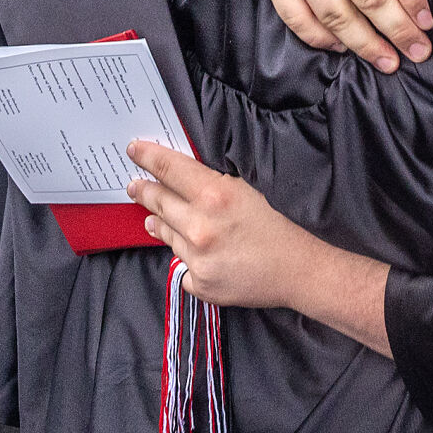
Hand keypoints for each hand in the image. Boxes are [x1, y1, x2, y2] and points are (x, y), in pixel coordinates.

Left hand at [126, 141, 320, 309]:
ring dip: (159, 223)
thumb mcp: (248, 190)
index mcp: (215, 195)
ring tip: (154, 218)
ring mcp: (196, 257)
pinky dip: (188, 259)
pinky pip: (181, 266)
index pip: (169, 168)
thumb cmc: (279, 225)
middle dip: (144, 191)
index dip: (147, 156)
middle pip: (158, 200)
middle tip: (134, 186)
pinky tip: (202, 256)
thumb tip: (182, 177)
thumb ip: (214, 183)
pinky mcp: (199, 282)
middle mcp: (199, 225)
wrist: (299, 270)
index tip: (133, 150)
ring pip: (165, 233)